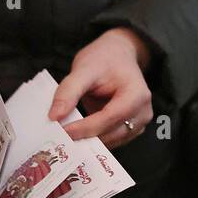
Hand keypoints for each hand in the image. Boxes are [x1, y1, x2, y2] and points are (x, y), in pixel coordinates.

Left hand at [49, 28, 152, 148]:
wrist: (118, 55)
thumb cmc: (104, 59)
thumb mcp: (84, 69)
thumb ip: (69, 92)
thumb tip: (54, 117)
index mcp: (137, 94)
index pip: (110, 117)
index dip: (86, 127)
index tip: (63, 131)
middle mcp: (143, 111)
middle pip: (112, 133)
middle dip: (86, 137)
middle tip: (60, 138)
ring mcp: (139, 122)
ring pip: (112, 141)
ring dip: (90, 141)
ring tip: (67, 136)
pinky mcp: (131, 129)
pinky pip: (112, 141)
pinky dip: (94, 139)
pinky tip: (79, 134)